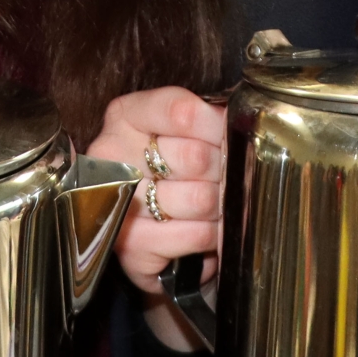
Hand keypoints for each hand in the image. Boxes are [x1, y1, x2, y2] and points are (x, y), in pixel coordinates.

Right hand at [89, 87, 224, 350]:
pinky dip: (213, 234)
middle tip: (225, 175)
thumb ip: (210, 119)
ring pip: (199, 198)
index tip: (229, 137)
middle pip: (194, 156)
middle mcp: (112, 155)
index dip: (218, 127)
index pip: (182, 111)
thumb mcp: (185, 130)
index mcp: (126, 115)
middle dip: (222, 170)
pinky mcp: (131, 245)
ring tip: (217, 203)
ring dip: (220, 205)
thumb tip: (245, 124)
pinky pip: (195, 235)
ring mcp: (117, 201)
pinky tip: (209, 228)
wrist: (150, 223)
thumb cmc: (171, 169)